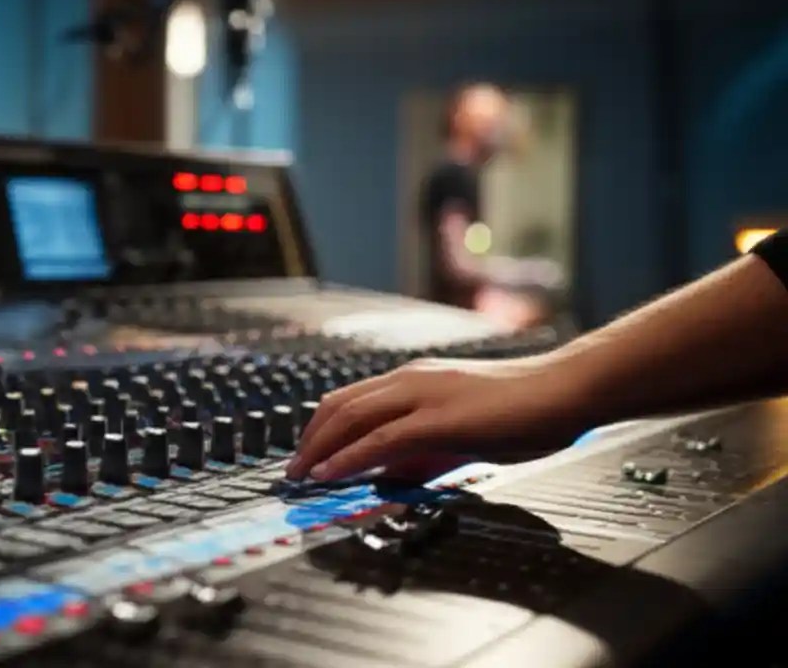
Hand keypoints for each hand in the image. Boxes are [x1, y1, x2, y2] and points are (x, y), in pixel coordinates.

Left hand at [284, 355, 590, 481]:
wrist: (566, 390)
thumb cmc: (525, 409)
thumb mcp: (460, 433)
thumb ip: (423, 451)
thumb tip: (391, 474)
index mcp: (415, 381)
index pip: (351, 399)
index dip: (320, 428)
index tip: (305, 454)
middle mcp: (411, 381)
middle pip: (339, 406)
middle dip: (308, 440)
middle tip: (292, 470)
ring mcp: (423, 396)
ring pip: (351, 418)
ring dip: (318, 449)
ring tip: (299, 476)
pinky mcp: (439, 419)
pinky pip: (380, 440)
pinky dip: (348, 458)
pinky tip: (330, 475)